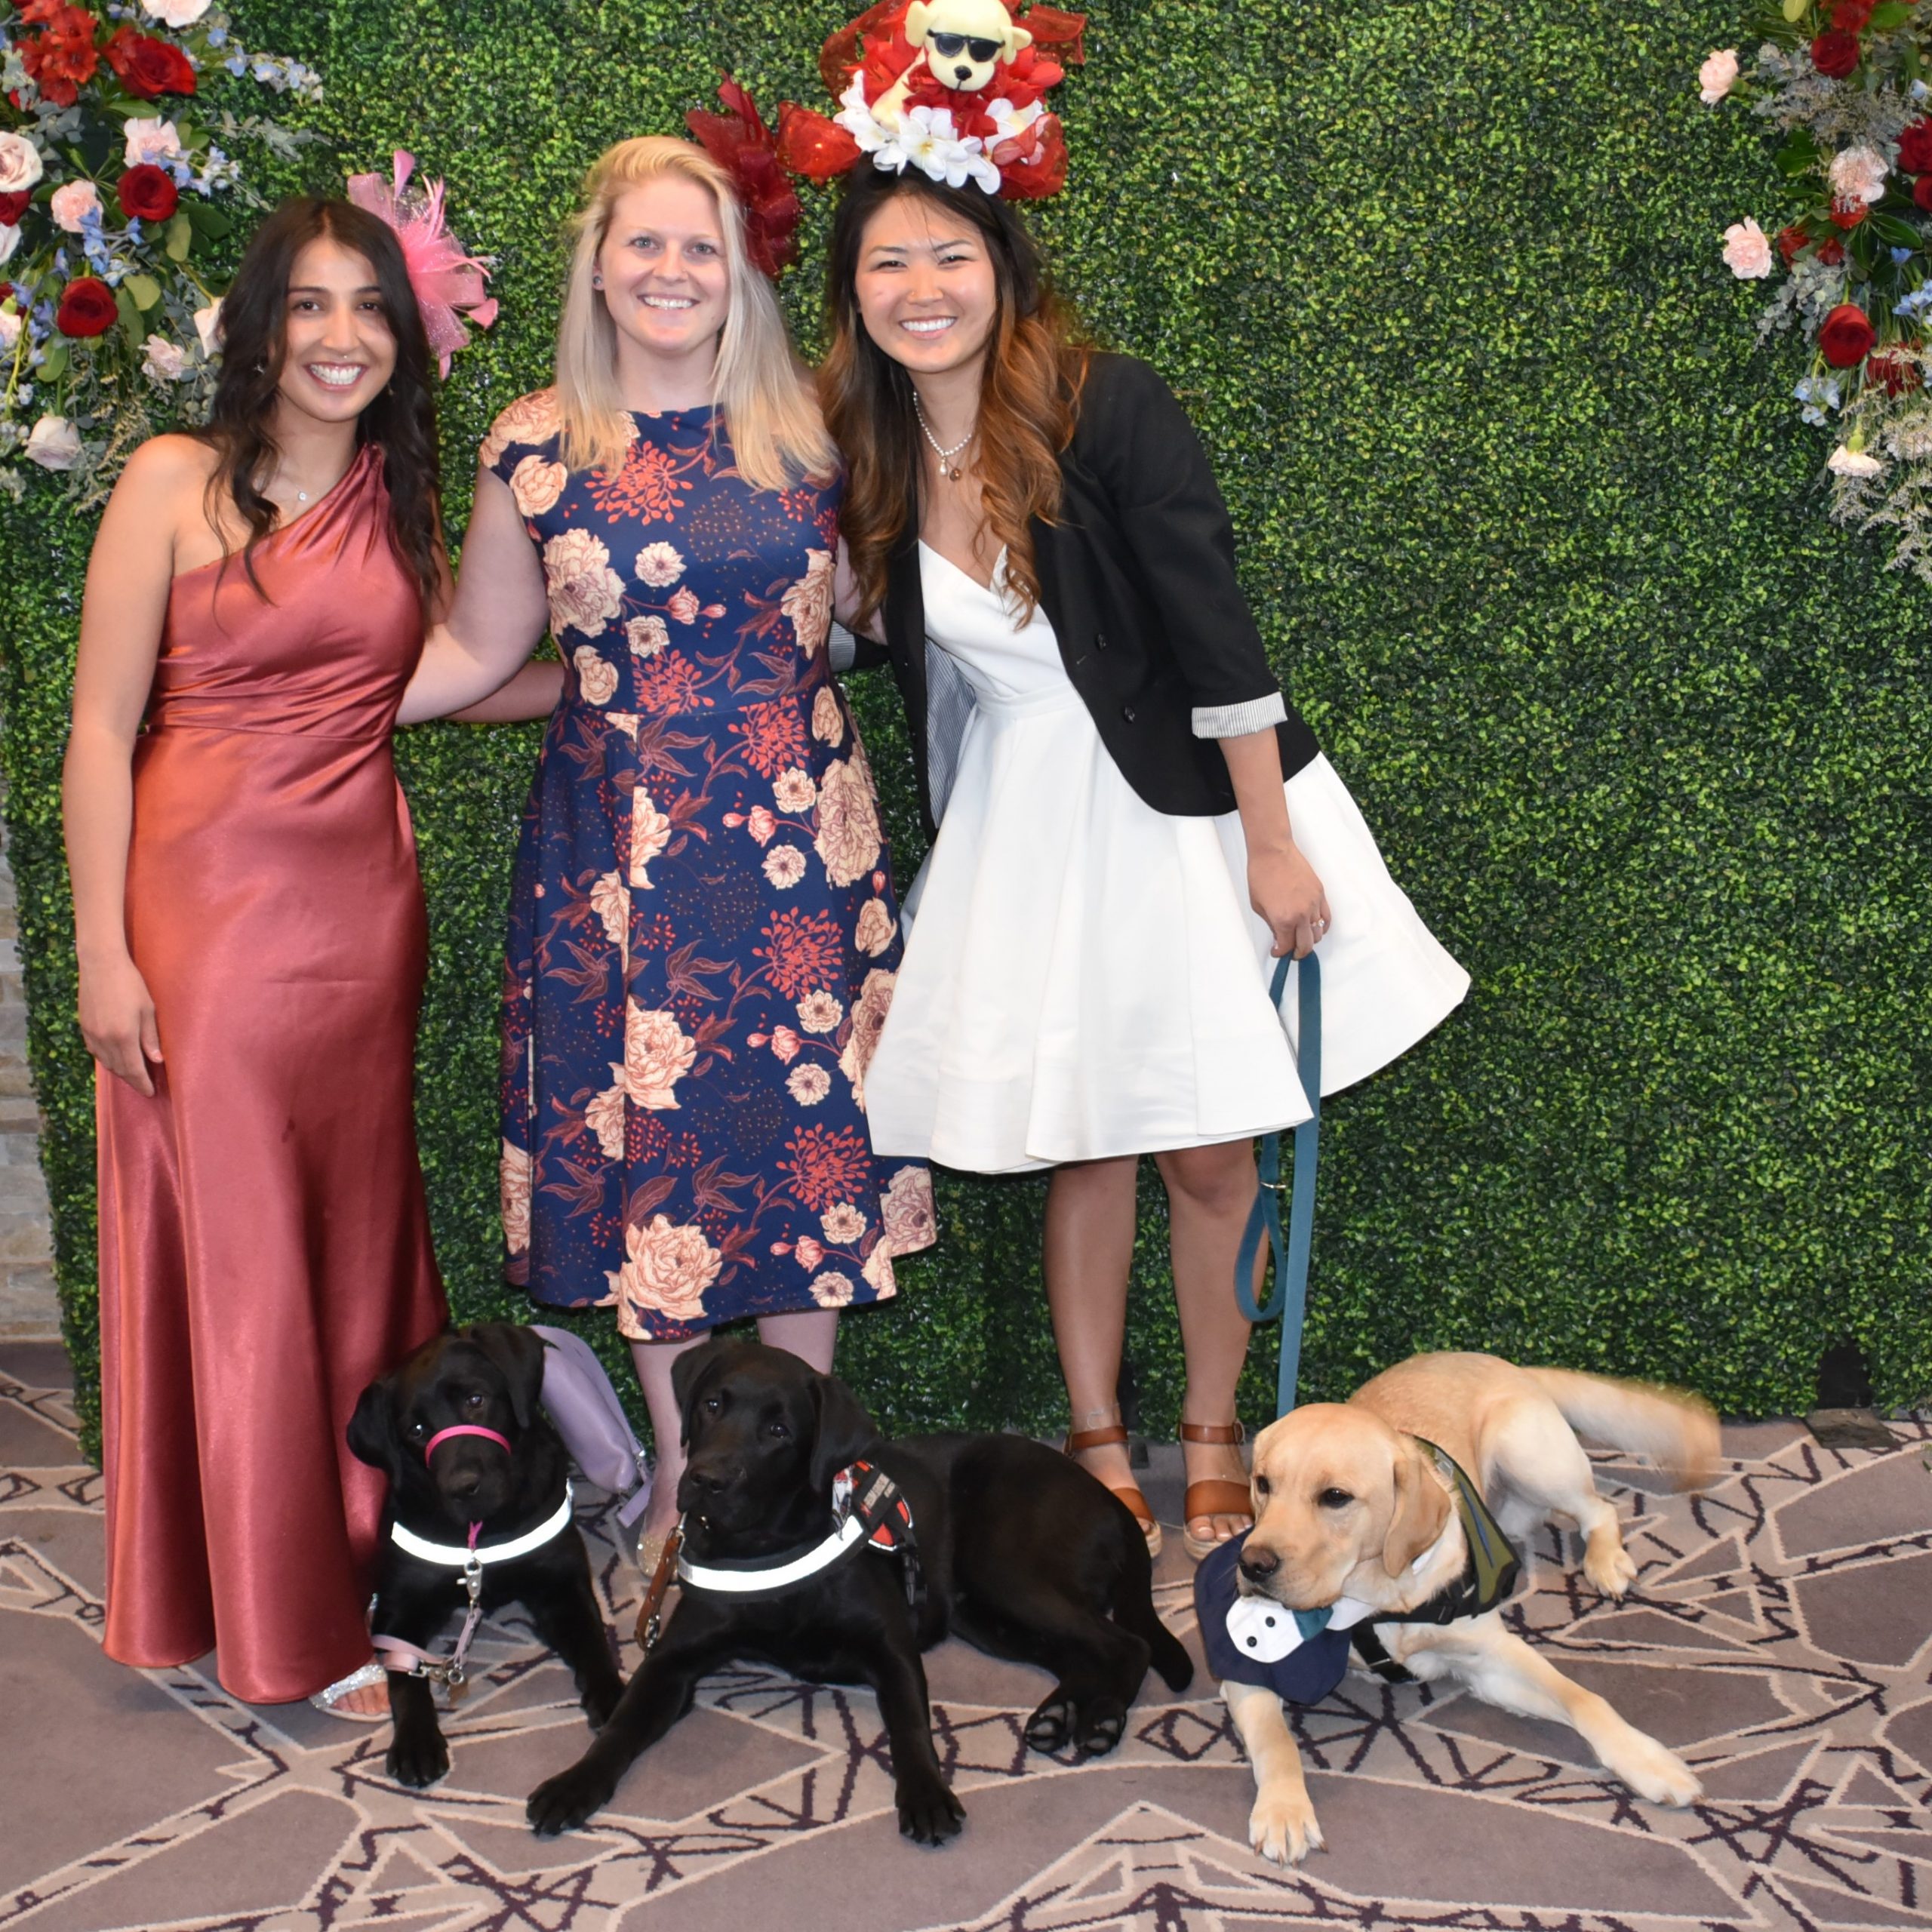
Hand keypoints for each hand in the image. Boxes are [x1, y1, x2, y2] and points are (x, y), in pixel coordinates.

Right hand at [78, 952, 162, 1095]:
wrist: (100, 965)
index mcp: (124, 1037)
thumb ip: (150, 1037)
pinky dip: (106, 1059)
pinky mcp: (84, 1027)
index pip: (134, 1069)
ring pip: (105, 1062)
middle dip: (132, 1079)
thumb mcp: (148, 1010)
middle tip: (143, 1085)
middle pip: (119, 1069)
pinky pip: (95, 1052)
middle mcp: (105, 1040)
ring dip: (119, 1071)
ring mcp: (91, 1034)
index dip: (142, 1083)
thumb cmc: (131, 984)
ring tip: (132, 1074)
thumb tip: (156, 1061)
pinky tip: (114, 1058)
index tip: (150, 1092)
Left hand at [1247, 843, 1330, 959]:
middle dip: (1298, 953)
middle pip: (1307, 945)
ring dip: (1310, 940)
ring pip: (1319, 933)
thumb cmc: (1262, 874)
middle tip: (1292, 953)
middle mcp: (1301, 914)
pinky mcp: (1320, 894)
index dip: (1281, 953)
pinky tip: (1315, 928)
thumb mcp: (1258, 906)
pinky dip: (1322, 927)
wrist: (1273, 852)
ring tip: (1302, 939)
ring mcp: (1314, 904)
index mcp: (1283, 919)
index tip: (1277, 952)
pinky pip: (1327, 918)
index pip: (1287, 946)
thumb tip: (1279, 936)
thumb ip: (1271, 924)